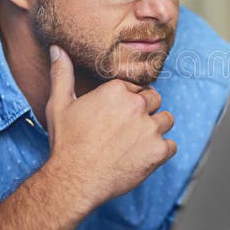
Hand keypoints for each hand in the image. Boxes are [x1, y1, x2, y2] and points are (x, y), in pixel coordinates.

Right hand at [42, 45, 176, 212]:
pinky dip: (160, 151)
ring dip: (156, 129)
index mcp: (116, 90)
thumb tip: (57, 49)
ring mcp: (150, 128)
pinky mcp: (158, 151)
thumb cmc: (66, 143)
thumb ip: (62, 74)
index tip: (116, 115)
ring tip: (136, 141)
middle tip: (127, 129)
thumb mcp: (59, 104)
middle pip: (154, 99)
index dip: (127, 101)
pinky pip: (171, 145)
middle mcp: (136, 105)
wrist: (73, 180)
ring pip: (166, 120)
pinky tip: (142, 156)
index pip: (136, 87)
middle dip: (144, 111)